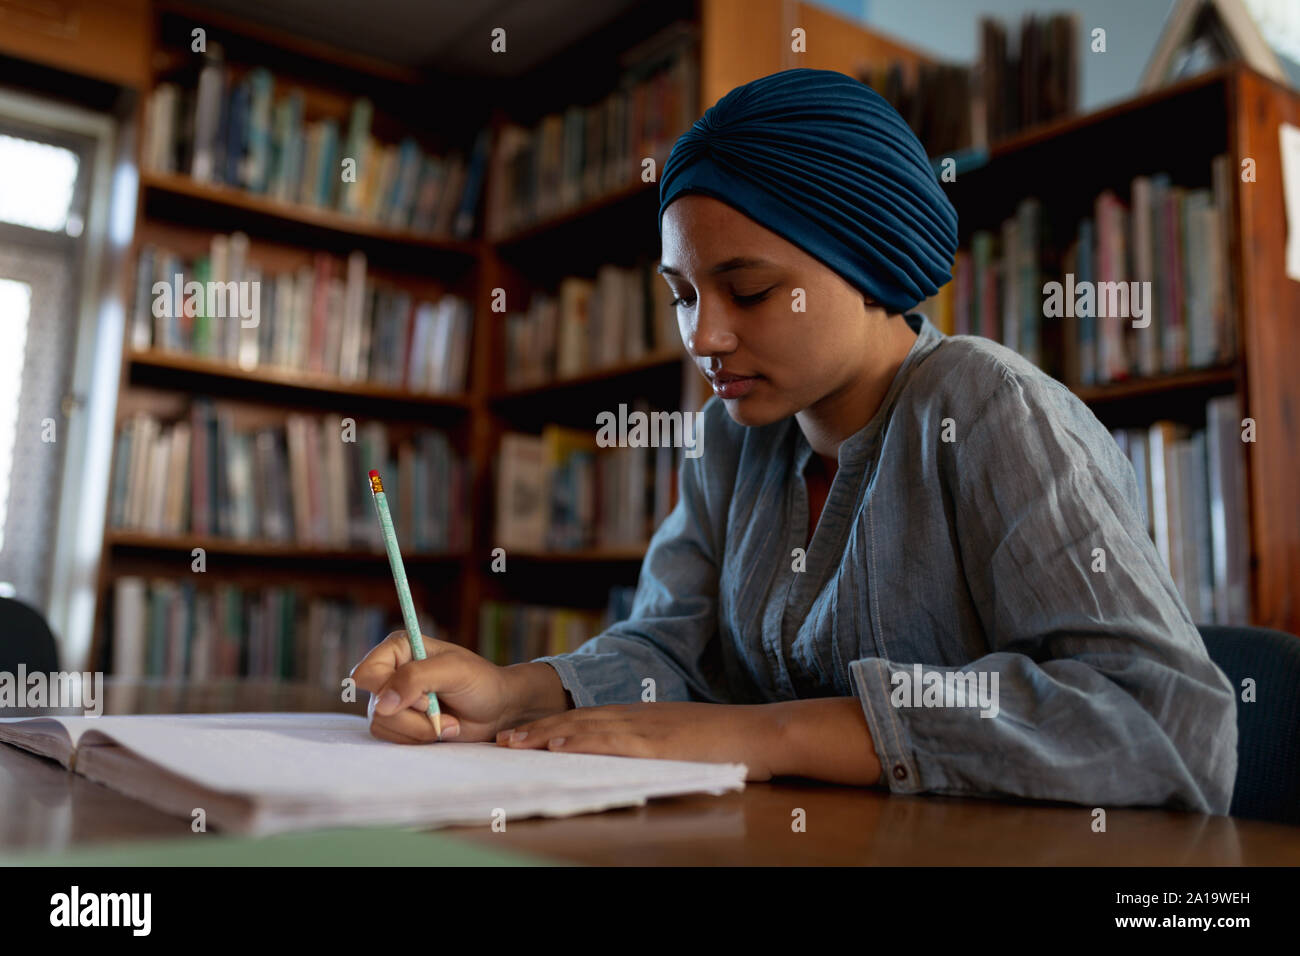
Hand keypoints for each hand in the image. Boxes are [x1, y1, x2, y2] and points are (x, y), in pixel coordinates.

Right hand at [350, 631, 514, 743]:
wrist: (496, 708)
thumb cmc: (479, 681)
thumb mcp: (452, 671)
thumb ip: (415, 679)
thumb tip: (381, 703)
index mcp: (398, 649)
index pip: (366, 674)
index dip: (386, 691)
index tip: (423, 699)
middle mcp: (390, 672)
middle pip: (375, 705)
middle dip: (411, 716)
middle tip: (438, 709)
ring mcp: (393, 699)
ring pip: (382, 724)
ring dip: (418, 729)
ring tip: (446, 720)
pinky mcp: (400, 722)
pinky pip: (391, 738)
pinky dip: (417, 738)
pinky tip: (440, 729)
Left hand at [494, 701, 781, 781]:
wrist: (764, 733)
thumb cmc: (729, 743)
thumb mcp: (682, 741)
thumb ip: (655, 746)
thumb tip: (630, 762)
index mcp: (643, 717)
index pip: (586, 719)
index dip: (552, 727)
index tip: (522, 735)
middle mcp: (637, 716)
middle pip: (576, 720)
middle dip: (537, 730)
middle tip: (501, 739)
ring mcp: (646, 727)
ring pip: (584, 728)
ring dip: (545, 734)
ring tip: (513, 743)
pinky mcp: (656, 742)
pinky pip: (610, 741)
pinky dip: (579, 741)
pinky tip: (556, 745)